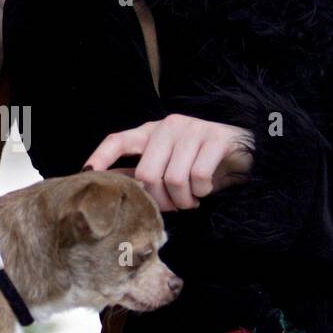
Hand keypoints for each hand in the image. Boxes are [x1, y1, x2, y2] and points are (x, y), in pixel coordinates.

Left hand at [84, 114, 254, 212]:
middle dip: (159, 199)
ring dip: (183, 199)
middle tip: (174, 207)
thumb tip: (109, 187)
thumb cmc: (201, 163)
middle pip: (147, 173)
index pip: (118, 140)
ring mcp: (193, 129)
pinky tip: (206, 190)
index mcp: (151, 131)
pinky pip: (198, 177)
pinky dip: (201, 192)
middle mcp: (168, 126)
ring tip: (192, 200)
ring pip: (173, 179)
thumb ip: (142, 174)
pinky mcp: (216, 138)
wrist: (246, 155)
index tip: (86, 173)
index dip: (100, 157)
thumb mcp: (168, 166)